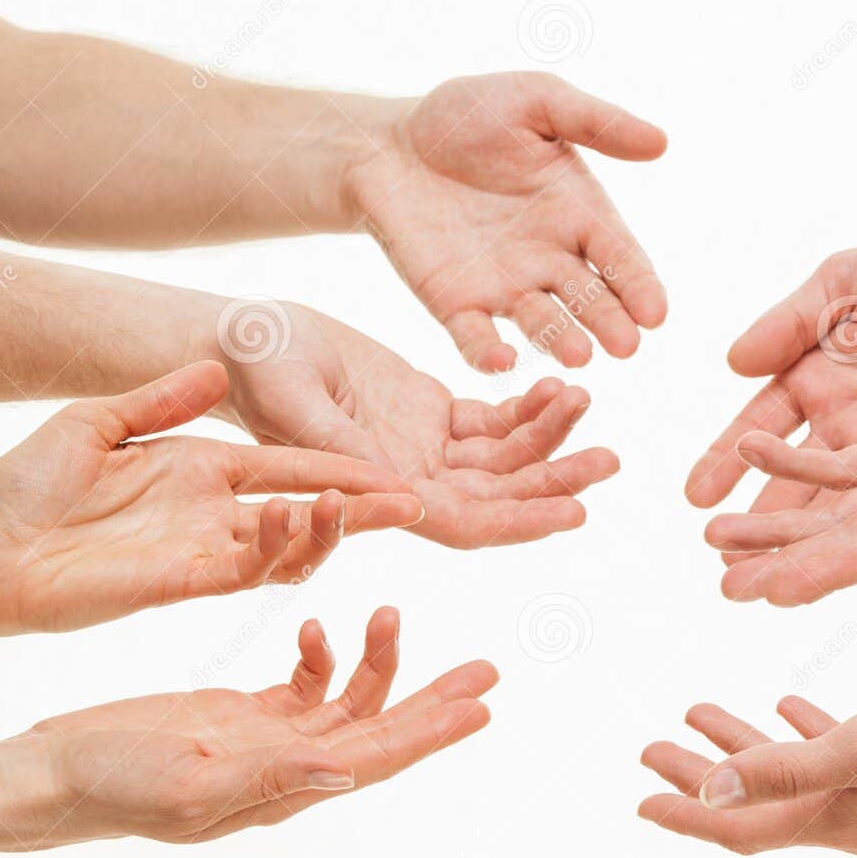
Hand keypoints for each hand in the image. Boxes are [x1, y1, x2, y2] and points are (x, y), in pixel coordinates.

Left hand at [0, 362, 421, 632]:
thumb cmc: (27, 483)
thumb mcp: (98, 421)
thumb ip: (161, 400)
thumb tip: (215, 369)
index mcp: (206, 471)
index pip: (293, 466)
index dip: (344, 468)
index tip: (392, 467)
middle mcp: (217, 513)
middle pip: (310, 511)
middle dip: (365, 508)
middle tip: (415, 501)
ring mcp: (205, 549)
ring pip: (292, 546)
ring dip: (331, 528)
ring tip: (361, 504)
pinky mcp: (186, 581)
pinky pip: (251, 569)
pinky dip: (282, 547)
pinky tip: (297, 518)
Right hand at [14, 608, 492, 847]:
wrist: (56, 773)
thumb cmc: (112, 785)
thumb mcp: (191, 782)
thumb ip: (270, 775)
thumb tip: (347, 769)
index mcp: (285, 786)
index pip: (377, 756)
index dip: (432, 731)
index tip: (481, 707)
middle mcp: (290, 766)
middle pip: (382, 727)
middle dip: (435, 697)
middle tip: (489, 668)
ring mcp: (270, 739)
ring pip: (350, 699)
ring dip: (377, 658)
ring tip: (390, 612)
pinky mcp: (245, 714)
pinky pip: (306, 683)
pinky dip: (321, 653)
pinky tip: (313, 623)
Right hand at [219, 304, 617, 548]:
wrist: (247, 334)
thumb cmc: (253, 366)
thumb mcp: (293, 402)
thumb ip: (342, 449)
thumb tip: (400, 496)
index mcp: (378, 493)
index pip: (462, 524)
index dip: (518, 523)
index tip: (573, 513)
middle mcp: (410, 482)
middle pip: (498, 496)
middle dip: (554, 480)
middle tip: (609, 460)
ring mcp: (425, 449)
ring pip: (503, 458)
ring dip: (550, 438)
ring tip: (589, 404)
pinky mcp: (433, 414)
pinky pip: (494, 421)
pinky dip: (528, 407)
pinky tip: (559, 388)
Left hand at [347, 72, 667, 371]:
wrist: (385, 142)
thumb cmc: (466, 117)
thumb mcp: (536, 101)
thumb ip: (596, 123)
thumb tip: (662, 142)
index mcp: (578, 215)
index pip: (619, 257)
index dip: (638, 285)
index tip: (655, 312)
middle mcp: (550, 259)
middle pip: (588, 298)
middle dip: (609, 322)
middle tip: (626, 346)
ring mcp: (505, 286)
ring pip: (541, 323)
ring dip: (560, 340)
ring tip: (578, 355)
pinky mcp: (456, 304)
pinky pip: (475, 336)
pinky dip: (488, 352)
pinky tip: (501, 361)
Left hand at [638, 683, 856, 857]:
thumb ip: (786, 770)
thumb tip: (710, 793)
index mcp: (842, 822)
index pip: (745, 828)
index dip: (689, 813)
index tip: (638, 798)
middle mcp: (856, 821)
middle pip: (758, 806)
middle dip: (700, 778)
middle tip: (652, 748)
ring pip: (792, 779)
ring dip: (743, 749)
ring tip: (699, 714)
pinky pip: (835, 757)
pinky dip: (801, 736)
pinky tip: (788, 706)